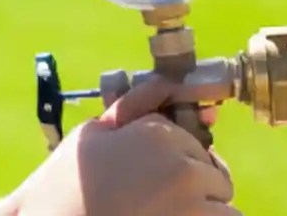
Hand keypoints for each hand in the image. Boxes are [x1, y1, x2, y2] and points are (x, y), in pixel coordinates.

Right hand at [7, 78, 237, 215]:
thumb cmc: (62, 187)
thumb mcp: (91, 135)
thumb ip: (133, 108)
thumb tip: (165, 84)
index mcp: (159, 134)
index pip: (196, 145)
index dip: (179, 164)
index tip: (153, 180)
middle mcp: (184, 166)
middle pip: (215, 176)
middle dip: (195, 188)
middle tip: (153, 201)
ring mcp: (193, 206)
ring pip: (224, 208)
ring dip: (205, 213)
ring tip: (162, 214)